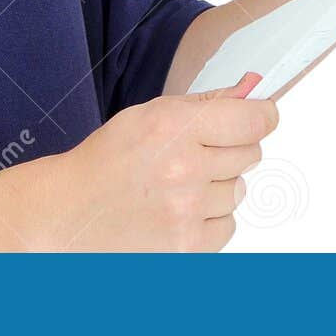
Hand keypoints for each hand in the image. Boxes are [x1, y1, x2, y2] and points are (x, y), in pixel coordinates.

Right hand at [37, 71, 276, 250]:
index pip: (251, 120)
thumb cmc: (109, 159)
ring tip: (181, 183)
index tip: (262, 115)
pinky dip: (211, 216)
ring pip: (240, 189)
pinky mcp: (188, 244)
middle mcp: (182, 168)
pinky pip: (229, 223)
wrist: (73, 211)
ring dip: (219, 184)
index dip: (263, 115)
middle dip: (232, 148)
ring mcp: (186, 210)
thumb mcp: (151, 114)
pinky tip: (181, 208)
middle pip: (250, 153)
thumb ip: (206, 102)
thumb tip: (253, 91)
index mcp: (172, 126)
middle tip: (198, 152)